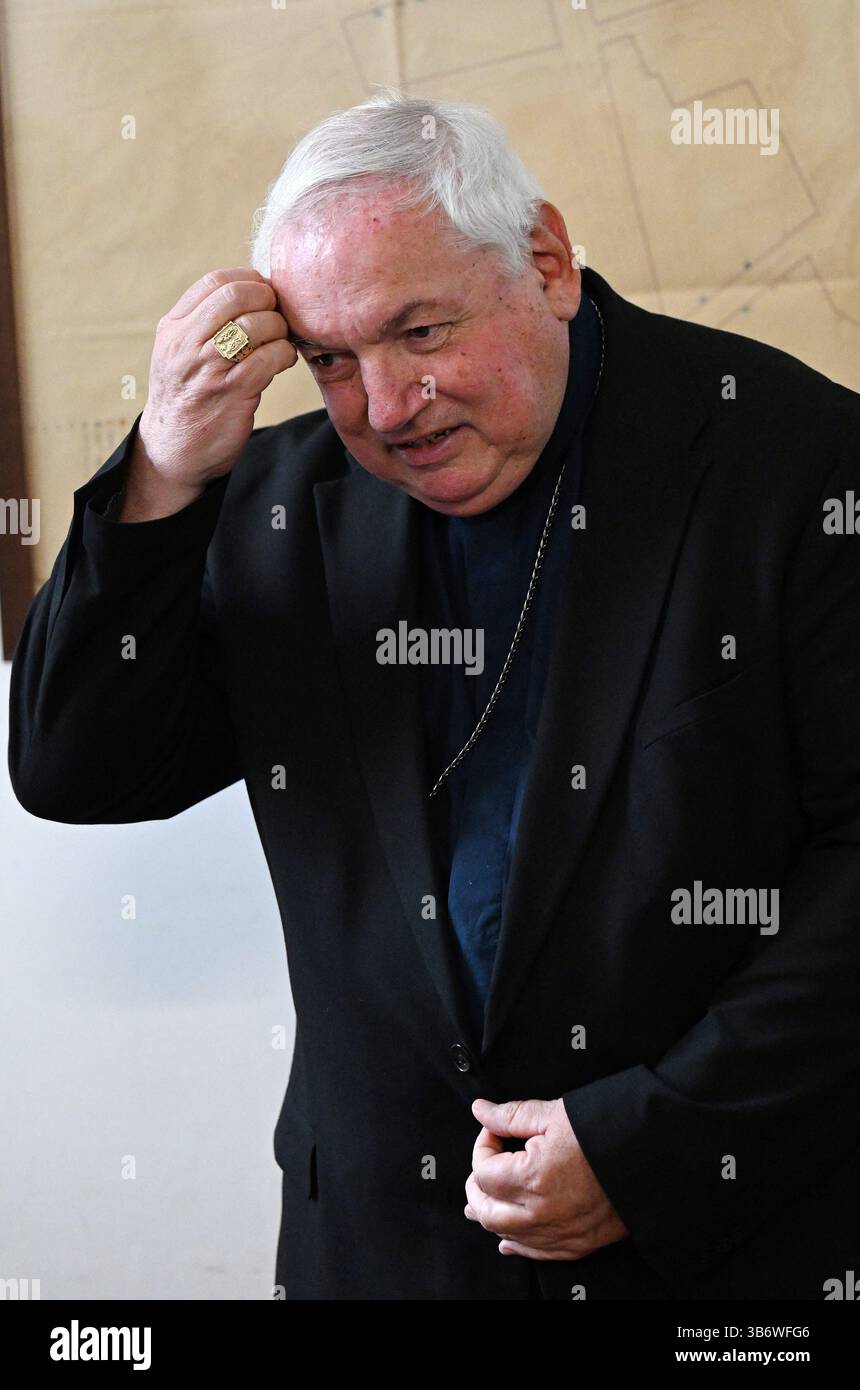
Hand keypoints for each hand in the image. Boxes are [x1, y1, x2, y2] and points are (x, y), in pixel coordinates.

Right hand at [135, 267, 297, 494]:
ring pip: (256, 325)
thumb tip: (253, 293)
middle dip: (267, 301)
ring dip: (279, 329)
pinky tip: (282, 362)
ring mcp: (208, 368)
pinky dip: (284, 355)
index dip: (249, 280)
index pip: (215, 281)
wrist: (174, 451)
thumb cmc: (186, 398)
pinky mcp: (232, 392)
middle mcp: (186, 344)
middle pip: (236, 296)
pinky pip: (269, 358)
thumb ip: (204, 322)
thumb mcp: (179, 352)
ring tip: (280, 342)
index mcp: (174, 328)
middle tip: (277, 316)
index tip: (264, 294)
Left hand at [464, 1096, 627, 1259]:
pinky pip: (537, 1253)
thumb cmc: (605, 1131)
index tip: (494, 1133)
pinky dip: (517, 1244)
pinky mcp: (578, 1244)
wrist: (650, 1156)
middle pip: (486, 1211)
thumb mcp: (555, 1114)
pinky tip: (508, 1239)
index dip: (483, 1147)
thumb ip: (511, 1115)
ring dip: (490, 1216)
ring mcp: (560, 1233)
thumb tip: (480, 1110)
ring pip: (506, 1234)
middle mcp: (542, 1213)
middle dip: (477, 1187)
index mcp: (533, 1178)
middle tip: (483, 1166)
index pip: (483, 1172)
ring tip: (481, 1201)